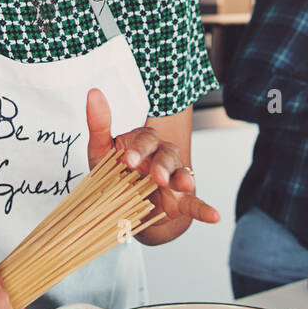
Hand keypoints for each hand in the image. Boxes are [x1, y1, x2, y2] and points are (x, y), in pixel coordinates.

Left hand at [85, 88, 218, 226]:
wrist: (122, 206)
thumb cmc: (113, 173)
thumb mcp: (101, 151)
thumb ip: (99, 124)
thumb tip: (93, 92)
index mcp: (144, 143)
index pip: (145, 140)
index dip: (138, 150)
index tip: (127, 160)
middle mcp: (162, 157)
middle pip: (166, 155)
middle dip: (161, 165)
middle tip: (155, 176)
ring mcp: (173, 178)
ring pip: (181, 174)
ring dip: (183, 179)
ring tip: (185, 185)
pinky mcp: (180, 201)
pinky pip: (195, 204)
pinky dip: (205, 210)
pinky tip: (214, 216)